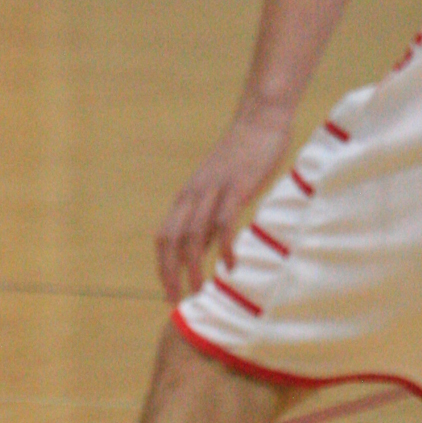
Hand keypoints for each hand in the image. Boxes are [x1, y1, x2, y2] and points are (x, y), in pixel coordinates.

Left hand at [155, 112, 293, 302]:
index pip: (163, 236)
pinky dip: (224, 245)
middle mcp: (193, 194)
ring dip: (194, 266)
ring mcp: (213, 190)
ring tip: (200, 292)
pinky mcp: (236, 186)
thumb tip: (202, 251)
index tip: (168, 292)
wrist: (259, 122)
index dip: (162, 265)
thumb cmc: (241, 159)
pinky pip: (225, 220)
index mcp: (186, 197)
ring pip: (193, 233)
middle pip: (171, 238)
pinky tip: (230, 265)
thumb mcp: (218, 191)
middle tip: (177, 300)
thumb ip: (209, 218)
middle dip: (170, 271)